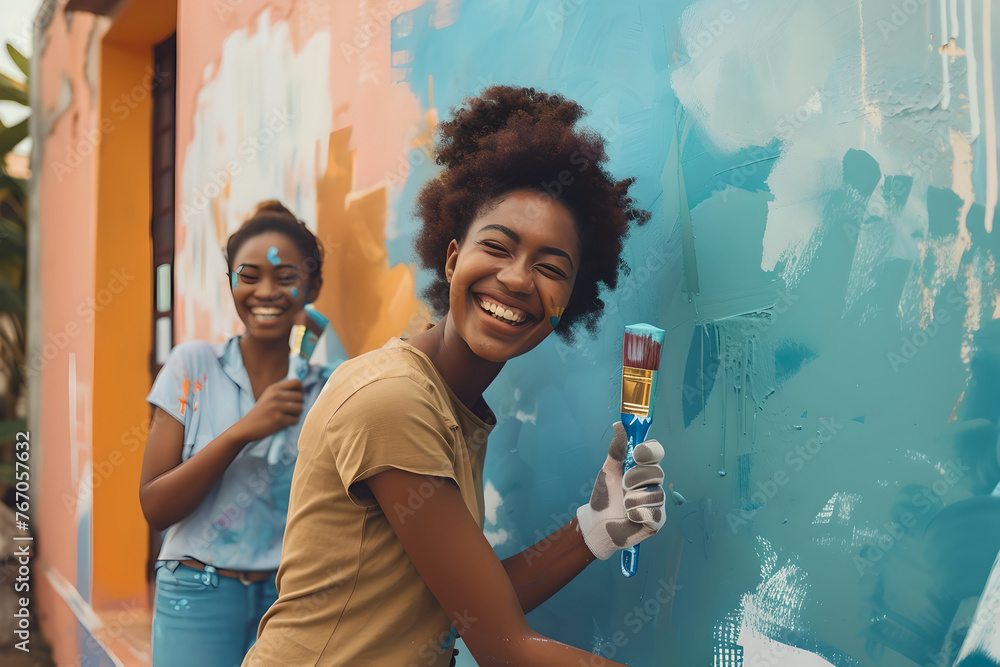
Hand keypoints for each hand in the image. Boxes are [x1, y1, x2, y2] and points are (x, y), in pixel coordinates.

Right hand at [238, 378, 303, 441]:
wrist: (246, 427)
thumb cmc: (261, 412)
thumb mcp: (268, 397)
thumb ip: (282, 391)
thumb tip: (302, 389)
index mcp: (273, 388)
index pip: (296, 382)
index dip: (301, 389)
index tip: (297, 397)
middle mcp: (275, 395)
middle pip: (300, 396)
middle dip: (299, 404)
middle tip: (292, 411)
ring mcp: (277, 407)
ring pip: (300, 408)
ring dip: (297, 414)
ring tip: (290, 417)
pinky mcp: (279, 419)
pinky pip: (296, 419)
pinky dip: (293, 422)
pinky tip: (286, 423)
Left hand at [576, 421, 665, 560]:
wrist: (597, 523)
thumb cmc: (604, 496)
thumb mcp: (608, 471)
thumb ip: (616, 450)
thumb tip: (619, 425)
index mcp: (642, 468)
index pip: (655, 452)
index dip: (649, 451)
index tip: (636, 454)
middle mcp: (653, 483)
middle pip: (657, 472)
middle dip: (636, 478)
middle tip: (624, 485)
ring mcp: (656, 502)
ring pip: (655, 494)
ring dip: (633, 499)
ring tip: (623, 504)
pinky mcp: (656, 520)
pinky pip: (654, 512)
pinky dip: (637, 513)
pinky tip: (629, 516)